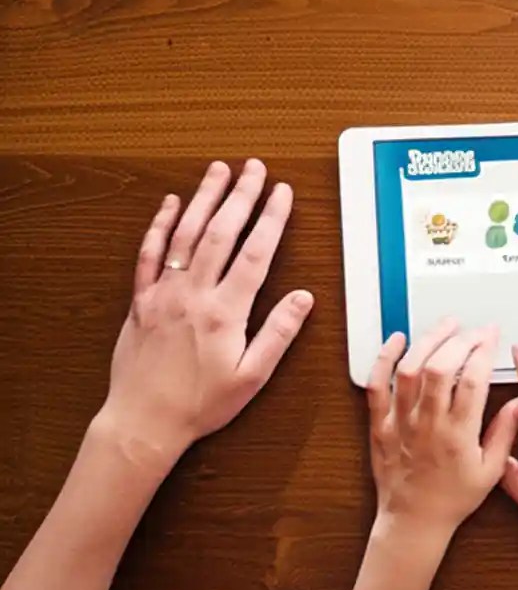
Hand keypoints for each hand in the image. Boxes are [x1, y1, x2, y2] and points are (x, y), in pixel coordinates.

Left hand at [96, 160, 312, 469]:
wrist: (144, 421)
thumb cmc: (200, 404)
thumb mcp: (252, 376)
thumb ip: (278, 333)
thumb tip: (303, 298)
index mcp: (224, 312)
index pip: (255, 253)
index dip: (272, 218)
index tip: (283, 193)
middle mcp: (193, 294)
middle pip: (220, 232)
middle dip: (240, 195)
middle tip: (254, 168)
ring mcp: (163, 293)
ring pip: (184, 233)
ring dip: (203, 198)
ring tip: (218, 170)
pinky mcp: (141, 300)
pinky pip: (149, 254)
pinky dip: (159, 225)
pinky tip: (170, 204)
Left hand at [365, 320, 517, 536]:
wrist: (413, 521)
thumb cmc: (452, 498)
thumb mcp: (490, 469)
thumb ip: (505, 430)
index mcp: (459, 435)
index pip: (473, 380)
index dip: (483, 350)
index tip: (491, 336)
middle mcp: (429, 425)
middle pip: (441, 368)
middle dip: (460, 340)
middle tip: (472, 330)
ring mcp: (401, 422)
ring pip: (410, 370)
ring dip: (427, 341)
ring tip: (445, 326)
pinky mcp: (380, 424)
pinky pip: (377, 385)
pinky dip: (384, 359)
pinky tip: (398, 340)